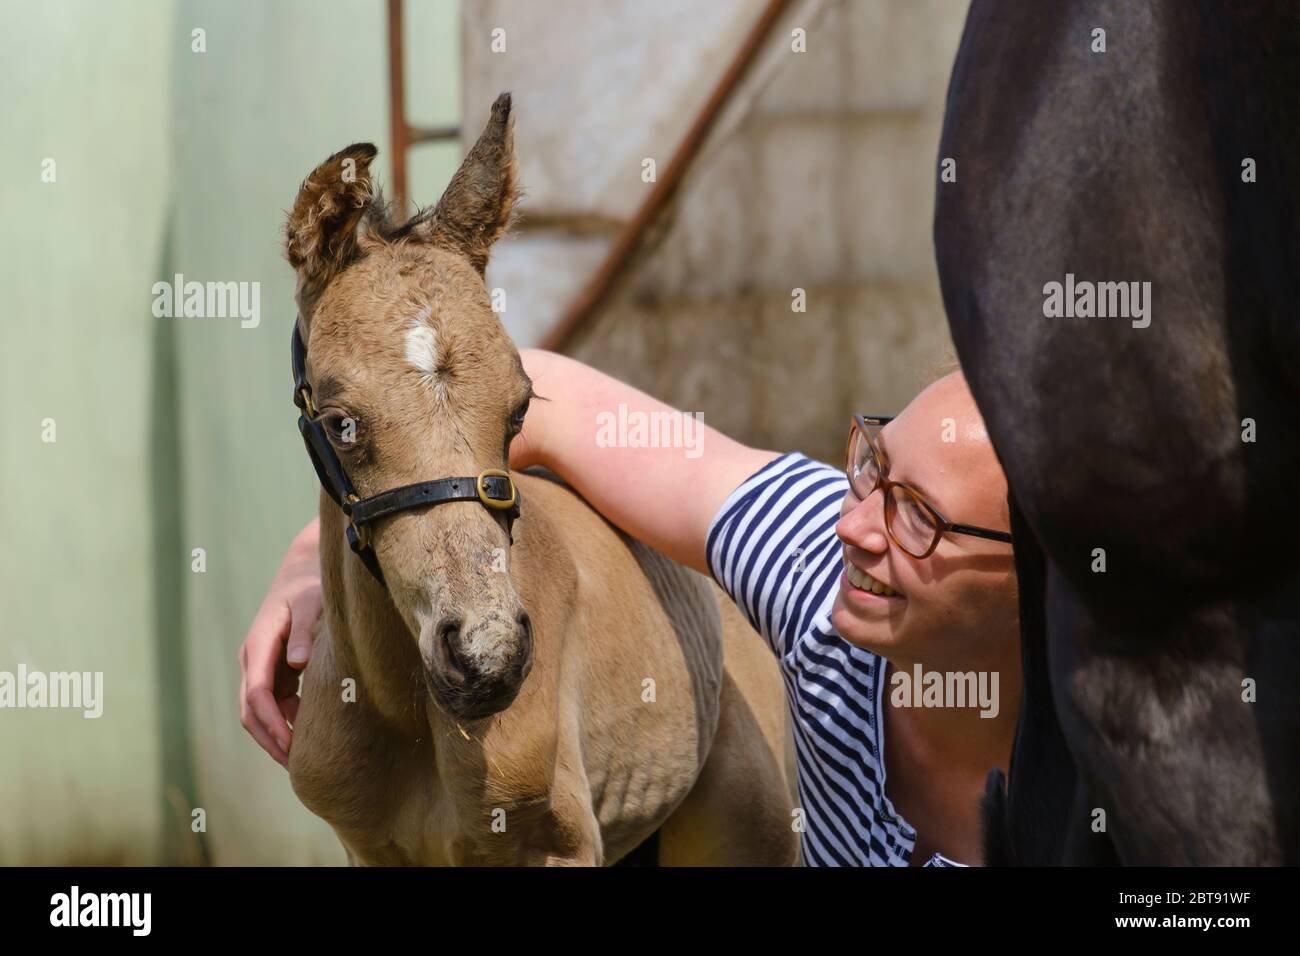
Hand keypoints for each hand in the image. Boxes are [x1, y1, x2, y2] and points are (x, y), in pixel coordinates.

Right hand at [238, 517, 321, 767]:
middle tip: (295, 765)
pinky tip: (308, 737)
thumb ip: (303, 631)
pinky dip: (286, 722)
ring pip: (258, 711)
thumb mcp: (311, 602)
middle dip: (269, 738)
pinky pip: (273, 704)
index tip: (290, 744)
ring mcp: (261, 666)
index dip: (272, 722)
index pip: (257, 693)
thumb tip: (298, 664)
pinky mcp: (273, 671)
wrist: (302, 572)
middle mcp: (254, 659)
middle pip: (250, 711)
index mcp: (259, 644)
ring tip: (302, 760)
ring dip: (275, 735)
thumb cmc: (310, 586)